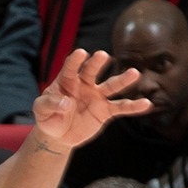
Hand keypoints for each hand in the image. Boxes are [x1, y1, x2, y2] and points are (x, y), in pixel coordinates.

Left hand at [31, 49, 151, 152]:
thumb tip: (66, 102)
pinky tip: (146, 104)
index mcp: (66, 81)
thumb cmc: (48, 117)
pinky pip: (121, 107)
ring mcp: (97, 97)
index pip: (70, 68)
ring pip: (111, 86)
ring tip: (135, 73)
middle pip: (91, 72)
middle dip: (97, 64)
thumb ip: (50, 104)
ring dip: (123, 80)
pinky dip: (133, 106)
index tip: (81, 52)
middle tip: (103, 55)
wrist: (58, 135)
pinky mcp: (106, 111)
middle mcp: (84, 85)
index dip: (75, 61)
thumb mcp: (41, 110)